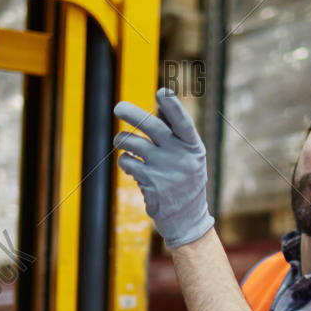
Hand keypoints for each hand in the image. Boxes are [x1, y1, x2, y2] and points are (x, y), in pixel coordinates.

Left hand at [113, 88, 213, 248]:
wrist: (186, 217)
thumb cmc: (186, 178)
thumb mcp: (190, 155)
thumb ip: (177, 132)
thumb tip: (162, 100)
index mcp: (193, 147)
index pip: (183, 124)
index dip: (173, 108)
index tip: (162, 92)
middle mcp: (180, 157)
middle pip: (152, 128)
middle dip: (132, 114)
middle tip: (117, 107)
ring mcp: (164, 171)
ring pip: (131, 143)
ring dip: (122, 140)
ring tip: (122, 142)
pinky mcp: (149, 183)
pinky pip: (126, 162)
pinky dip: (125, 162)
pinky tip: (132, 168)